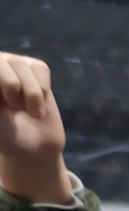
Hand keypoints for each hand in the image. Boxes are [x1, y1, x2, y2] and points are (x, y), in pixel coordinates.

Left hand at [0, 53, 70, 204]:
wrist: (33, 149)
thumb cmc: (5, 134)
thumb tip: (13, 84)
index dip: (5, 88)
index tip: (4, 107)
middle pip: (2, 62)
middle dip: (11, 86)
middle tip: (14, 108)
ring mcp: (12, 64)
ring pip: (21, 64)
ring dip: (30, 93)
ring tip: (31, 111)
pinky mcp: (35, 69)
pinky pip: (40, 69)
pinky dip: (42, 89)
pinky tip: (39, 104)